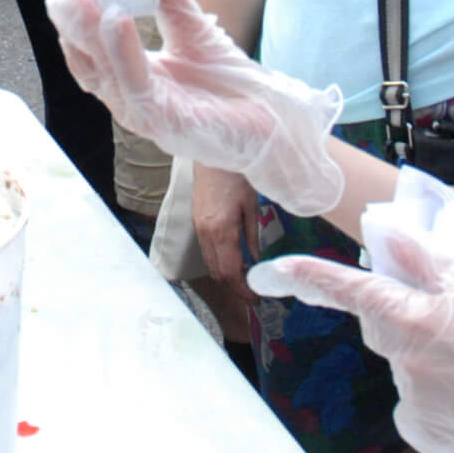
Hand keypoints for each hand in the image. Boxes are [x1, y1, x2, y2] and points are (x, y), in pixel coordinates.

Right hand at [41, 0, 344, 215]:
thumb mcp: (193, 30)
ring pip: (105, 72)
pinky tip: (116, 19)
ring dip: (88, 32)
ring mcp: (144, 115)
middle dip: (68, 19)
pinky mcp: (166, 124)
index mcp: (128, 79)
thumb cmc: (230, 84)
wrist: (273, 123)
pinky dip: (123, 51)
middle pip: (84, 59)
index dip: (70, 13)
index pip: (85, 46)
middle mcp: (128, 99)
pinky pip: (137, 85)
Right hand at [192, 164, 261, 312]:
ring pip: (210, 263)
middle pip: (218, 272)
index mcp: (221, 230)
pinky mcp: (196, 222)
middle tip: (254, 294)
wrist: (213, 154)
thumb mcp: (251, 206)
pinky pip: (207, 251)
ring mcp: (198, 228)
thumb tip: (256, 260)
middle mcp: (205, 233)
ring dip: (226, 276)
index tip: (256, 298)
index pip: (230, 271)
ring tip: (246, 280)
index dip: (243, 289)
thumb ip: (252, 236)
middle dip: (235, 287)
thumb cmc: (236, 176)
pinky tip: (233, 260)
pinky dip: (219, 261)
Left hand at [251, 238, 453, 452]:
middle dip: (405, 324)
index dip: (311, 279)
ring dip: (427, 365)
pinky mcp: (427, 436)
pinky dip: (435, 402)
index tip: (274, 271)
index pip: (352, 291)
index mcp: (417, 320)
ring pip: (403, 371)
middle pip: (383, 332)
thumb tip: (384, 233)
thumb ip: (423, 261)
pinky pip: (416, 410)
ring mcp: (416, 404)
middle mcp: (407, 365)